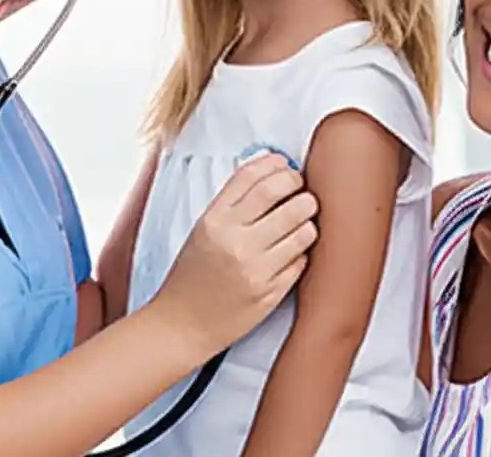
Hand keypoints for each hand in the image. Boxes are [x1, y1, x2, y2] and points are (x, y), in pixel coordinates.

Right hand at [150, 153, 318, 358]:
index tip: (287, 169)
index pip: (253, 177)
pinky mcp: (269, 293)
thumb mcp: (203, 230)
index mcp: (213, 220)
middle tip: (303, 194)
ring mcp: (254, 268)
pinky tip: (291, 252)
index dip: (278, 166)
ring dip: (308, 222)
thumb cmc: (193, 275)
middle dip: (302, 190)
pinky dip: (302, 253)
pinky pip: (302, 261)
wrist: (183, 324)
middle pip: (285, 196)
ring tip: (301, 224)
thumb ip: (234, 203)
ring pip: (302, 229)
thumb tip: (272, 170)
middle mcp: (233, 241)